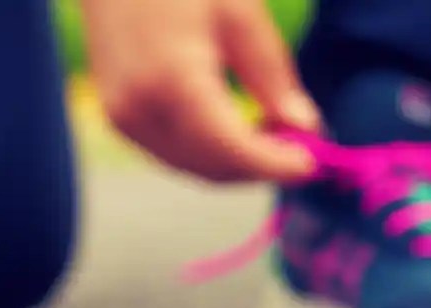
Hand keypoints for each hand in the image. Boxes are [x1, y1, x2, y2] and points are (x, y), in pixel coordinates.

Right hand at [80, 0, 318, 182]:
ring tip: (270, 132)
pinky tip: (233, 127)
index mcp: (174, 82)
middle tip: (298, 145)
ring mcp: (123, 119)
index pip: (233, 150)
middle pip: (213, 169)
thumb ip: (271, 76)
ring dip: (234, 163)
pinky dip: (207, 152)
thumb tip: (304, 126)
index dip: (276, 165)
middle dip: (258, 167)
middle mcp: (141, 112)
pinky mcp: (117, 117)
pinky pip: (172, 152)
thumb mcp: (239, 14)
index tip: (313, 163)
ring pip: (192, 167)